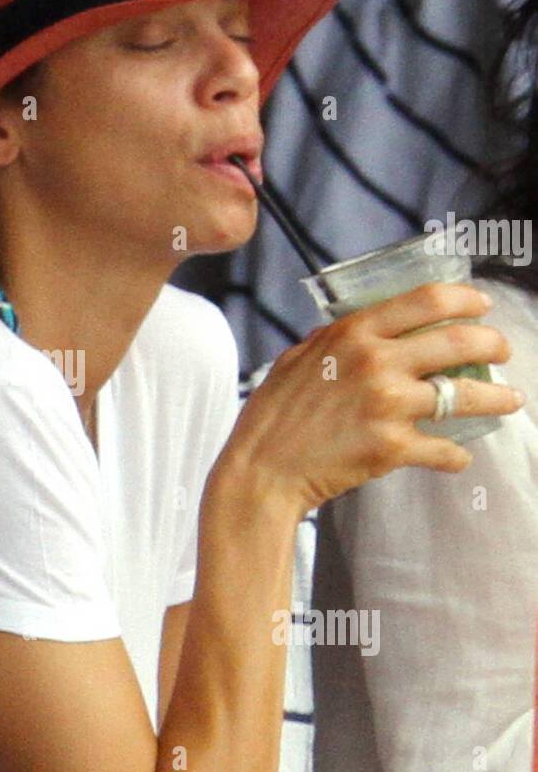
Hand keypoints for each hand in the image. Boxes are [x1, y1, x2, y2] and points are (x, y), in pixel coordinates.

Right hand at [219, 281, 524, 515]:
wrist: (262, 471)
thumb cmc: (272, 417)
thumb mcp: (296, 359)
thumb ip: (333, 340)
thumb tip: (362, 329)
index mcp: (353, 333)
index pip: (427, 300)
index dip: (466, 299)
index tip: (482, 305)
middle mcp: (376, 361)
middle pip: (459, 341)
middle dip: (493, 344)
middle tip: (502, 352)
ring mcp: (388, 405)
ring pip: (464, 395)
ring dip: (497, 398)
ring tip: (510, 401)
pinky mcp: (392, 447)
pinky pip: (444, 449)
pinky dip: (455, 456)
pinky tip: (457, 458)